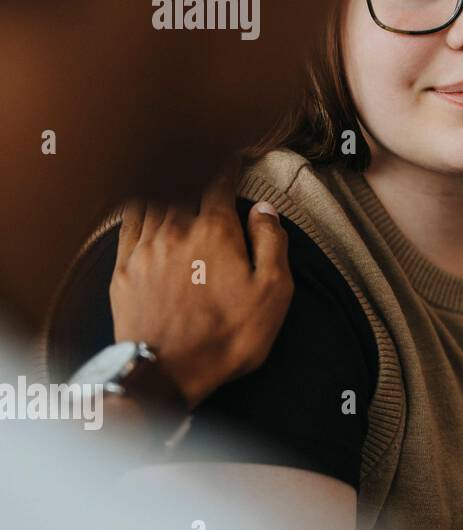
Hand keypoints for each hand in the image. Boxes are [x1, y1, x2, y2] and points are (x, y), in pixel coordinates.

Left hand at [110, 168, 292, 407]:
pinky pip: (127, 223)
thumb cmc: (228, 335)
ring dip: (166, 187)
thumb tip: (264, 209)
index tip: (234, 157)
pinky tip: (142, 206)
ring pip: (153, 200)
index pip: (219, 183)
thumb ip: (272, 242)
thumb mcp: (273, 291)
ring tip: (174, 180)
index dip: (228, 166)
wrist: (167, 373)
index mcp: (215, 231)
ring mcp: (144, 248)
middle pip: (181, 185)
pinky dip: (137, 207)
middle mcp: (176, 230)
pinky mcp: (122, 269)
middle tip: (202, 165)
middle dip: (193, 171)